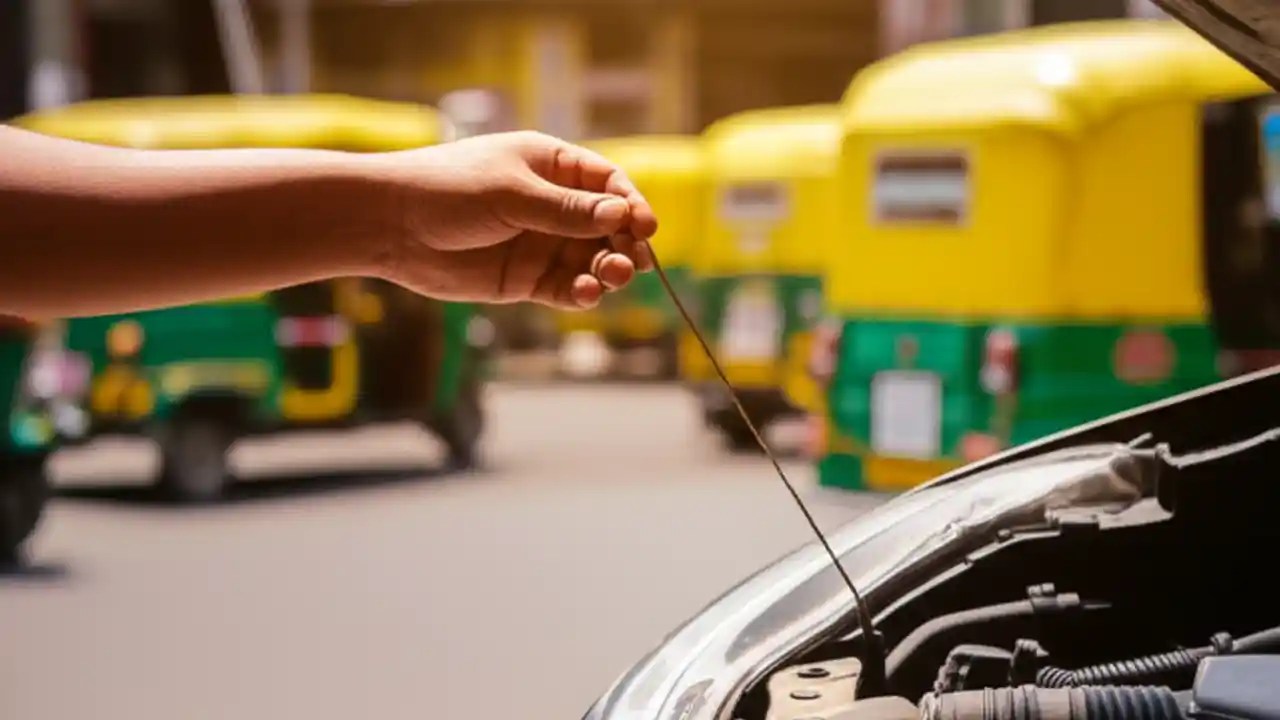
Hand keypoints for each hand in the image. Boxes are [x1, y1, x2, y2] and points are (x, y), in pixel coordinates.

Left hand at [374, 131, 657, 308]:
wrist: (391, 225)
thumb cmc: (448, 190)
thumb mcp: (512, 193)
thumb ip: (565, 209)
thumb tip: (620, 214)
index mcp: (552, 166)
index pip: (608, 183)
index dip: (631, 203)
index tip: (645, 226)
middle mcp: (553, 205)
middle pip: (608, 226)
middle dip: (626, 243)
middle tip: (634, 261)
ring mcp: (541, 243)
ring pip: (592, 261)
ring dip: (609, 270)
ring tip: (612, 278)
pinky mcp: (526, 280)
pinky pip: (567, 289)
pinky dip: (582, 294)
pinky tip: (586, 294)